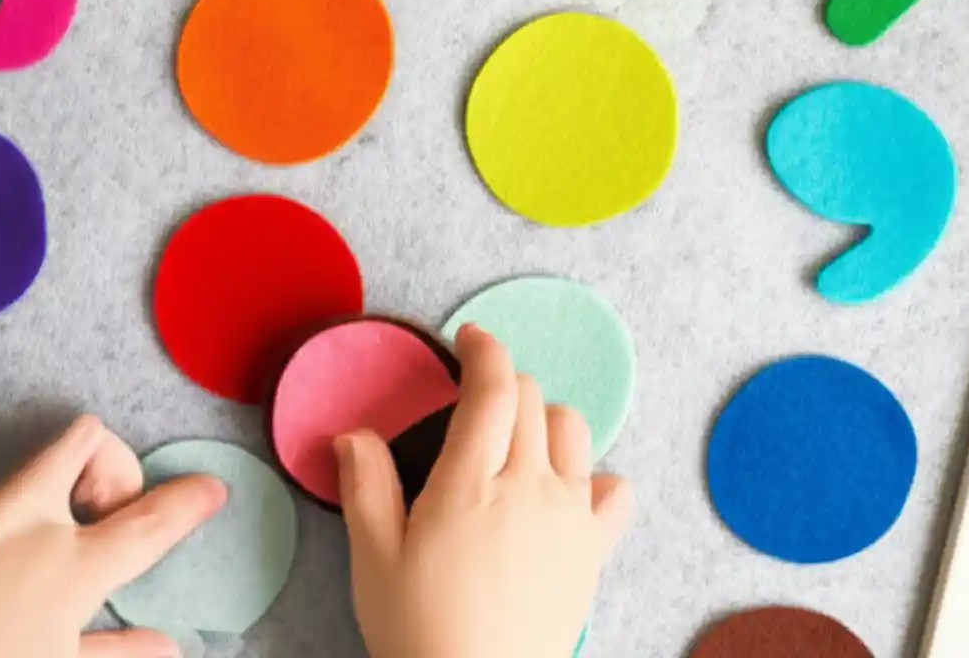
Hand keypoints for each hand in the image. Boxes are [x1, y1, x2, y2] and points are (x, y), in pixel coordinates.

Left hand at [0, 415, 226, 657]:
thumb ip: (118, 653)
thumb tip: (168, 647)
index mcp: (72, 572)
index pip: (148, 526)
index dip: (188, 502)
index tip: (210, 488)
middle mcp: (26, 529)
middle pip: (82, 448)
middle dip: (104, 460)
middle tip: (100, 499)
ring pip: (19, 444)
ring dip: (35, 460)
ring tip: (38, 488)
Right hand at [336, 324, 634, 657]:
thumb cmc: (419, 629)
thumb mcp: (374, 559)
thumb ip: (366, 486)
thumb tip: (354, 433)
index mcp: (470, 483)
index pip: (494, 387)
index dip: (485, 349)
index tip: (471, 339)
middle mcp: (530, 486)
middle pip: (533, 399)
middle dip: (503, 384)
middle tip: (475, 405)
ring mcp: (570, 516)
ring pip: (573, 431)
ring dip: (545, 420)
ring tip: (516, 443)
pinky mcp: (594, 549)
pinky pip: (614, 490)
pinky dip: (593, 476)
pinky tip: (566, 491)